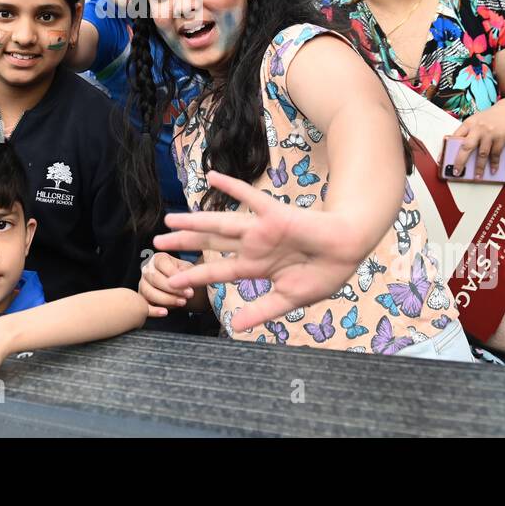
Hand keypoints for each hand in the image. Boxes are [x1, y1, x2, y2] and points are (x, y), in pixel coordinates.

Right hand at [139, 252, 195, 316]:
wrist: (184, 291)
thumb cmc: (185, 277)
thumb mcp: (188, 270)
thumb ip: (186, 271)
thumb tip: (183, 278)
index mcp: (158, 259)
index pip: (161, 263)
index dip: (174, 273)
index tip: (187, 282)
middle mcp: (147, 270)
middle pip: (154, 278)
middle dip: (172, 288)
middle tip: (188, 294)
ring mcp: (143, 285)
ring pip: (149, 292)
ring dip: (167, 299)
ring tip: (182, 302)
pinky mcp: (143, 300)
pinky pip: (144, 306)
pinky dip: (154, 311)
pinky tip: (165, 312)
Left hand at [154, 170, 372, 331]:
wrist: (349, 250)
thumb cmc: (324, 272)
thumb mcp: (290, 298)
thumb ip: (261, 310)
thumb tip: (235, 327)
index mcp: (256, 267)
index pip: (218, 272)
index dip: (195, 276)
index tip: (171, 282)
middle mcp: (252, 246)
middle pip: (210, 245)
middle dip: (184, 244)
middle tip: (156, 243)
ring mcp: (261, 229)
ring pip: (220, 224)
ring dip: (194, 221)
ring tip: (169, 219)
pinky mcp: (274, 215)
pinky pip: (249, 197)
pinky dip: (231, 188)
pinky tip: (212, 178)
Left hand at [448, 100, 504, 177]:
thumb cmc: (490, 118)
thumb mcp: (476, 121)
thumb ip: (468, 133)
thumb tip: (458, 149)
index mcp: (468, 124)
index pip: (454, 137)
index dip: (447, 149)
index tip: (442, 160)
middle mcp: (478, 128)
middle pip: (466, 147)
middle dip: (460, 161)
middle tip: (457, 172)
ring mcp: (489, 133)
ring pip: (482, 154)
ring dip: (479, 167)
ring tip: (477, 176)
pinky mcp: (500, 138)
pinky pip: (495, 154)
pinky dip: (494, 164)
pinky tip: (492, 170)